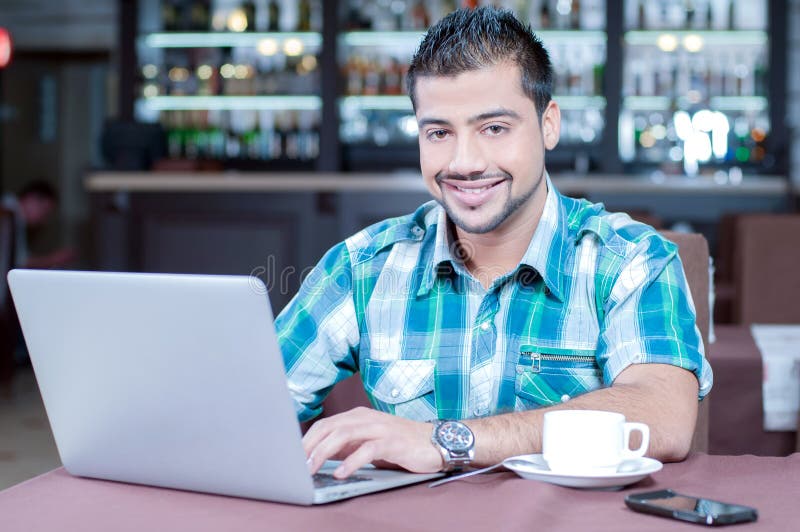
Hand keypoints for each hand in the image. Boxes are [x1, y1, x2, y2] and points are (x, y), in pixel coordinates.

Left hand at [302, 407, 442, 478]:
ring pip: (344, 435)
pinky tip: (342, 472)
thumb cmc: (401, 444)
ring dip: (324, 453)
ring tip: (311, 469)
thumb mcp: (369, 443)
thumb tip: (319, 457)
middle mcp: (366, 418)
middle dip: (309, 446)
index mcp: (358, 416)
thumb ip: (347, 446)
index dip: (306, 440)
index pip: (325, 424)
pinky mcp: (392, 442)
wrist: (435, 441)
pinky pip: (367, 450)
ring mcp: (379, 428)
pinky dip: (352, 461)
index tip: (292, 457)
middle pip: (330, 428)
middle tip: (295, 465)